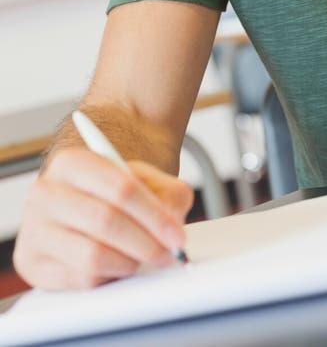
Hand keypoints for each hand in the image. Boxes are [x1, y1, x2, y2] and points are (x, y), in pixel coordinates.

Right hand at [13, 147, 193, 290]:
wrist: (80, 202)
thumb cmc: (113, 190)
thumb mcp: (145, 179)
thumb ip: (168, 194)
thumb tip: (171, 226)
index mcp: (72, 162)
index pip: (121, 188)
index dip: (154, 215)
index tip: (177, 235)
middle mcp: (46, 193)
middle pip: (106, 221)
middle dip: (146, 243)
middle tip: (169, 254)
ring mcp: (35, 230)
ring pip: (93, 255)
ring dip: (129, 262)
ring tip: (144, 257)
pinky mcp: (33, 264)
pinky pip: (80, 280)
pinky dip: (108, 276)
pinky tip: (118, 264)